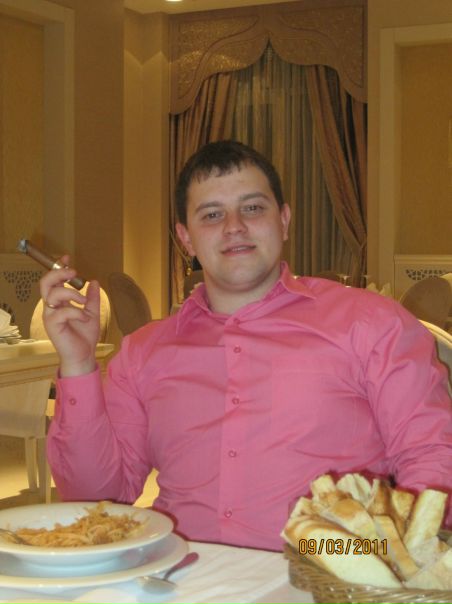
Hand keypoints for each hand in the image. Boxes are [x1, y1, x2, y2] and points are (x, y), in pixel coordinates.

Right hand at [39, 255, 99, 376]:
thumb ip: (92, 298)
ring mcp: (50, 315)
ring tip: (84, 302)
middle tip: (73, 273)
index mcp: (60, 302)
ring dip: (71, 294)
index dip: (59, 267)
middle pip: (46, 283)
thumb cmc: (85, 335)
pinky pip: (62, 312)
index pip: (54, 280)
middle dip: (59, 273)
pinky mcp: (52, 325)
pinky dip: (76, 312)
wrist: (84, 355)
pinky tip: (84, 319)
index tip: (67, 258)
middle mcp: (52, 307)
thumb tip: (94, 282)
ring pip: (53, 294)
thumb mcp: (92, 313)